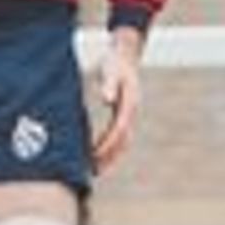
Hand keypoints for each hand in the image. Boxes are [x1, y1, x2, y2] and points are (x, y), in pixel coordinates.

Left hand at [91, 25, 143, 172]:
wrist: (125, 52)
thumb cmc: (115, 61)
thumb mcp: (111, 69)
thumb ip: (109, 83)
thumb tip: (107, 100)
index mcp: (129, 103)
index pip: (118, 130)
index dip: (107, 145)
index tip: (93, 156)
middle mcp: (131, 111)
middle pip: (123, 141)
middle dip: (110, 158)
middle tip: (94, 172)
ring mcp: (128, 113)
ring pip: (122, 141)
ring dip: (111, 157)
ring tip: (95, 170)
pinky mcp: (123, 113)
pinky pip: (118, 135)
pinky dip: (110, 147)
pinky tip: (96, 153)